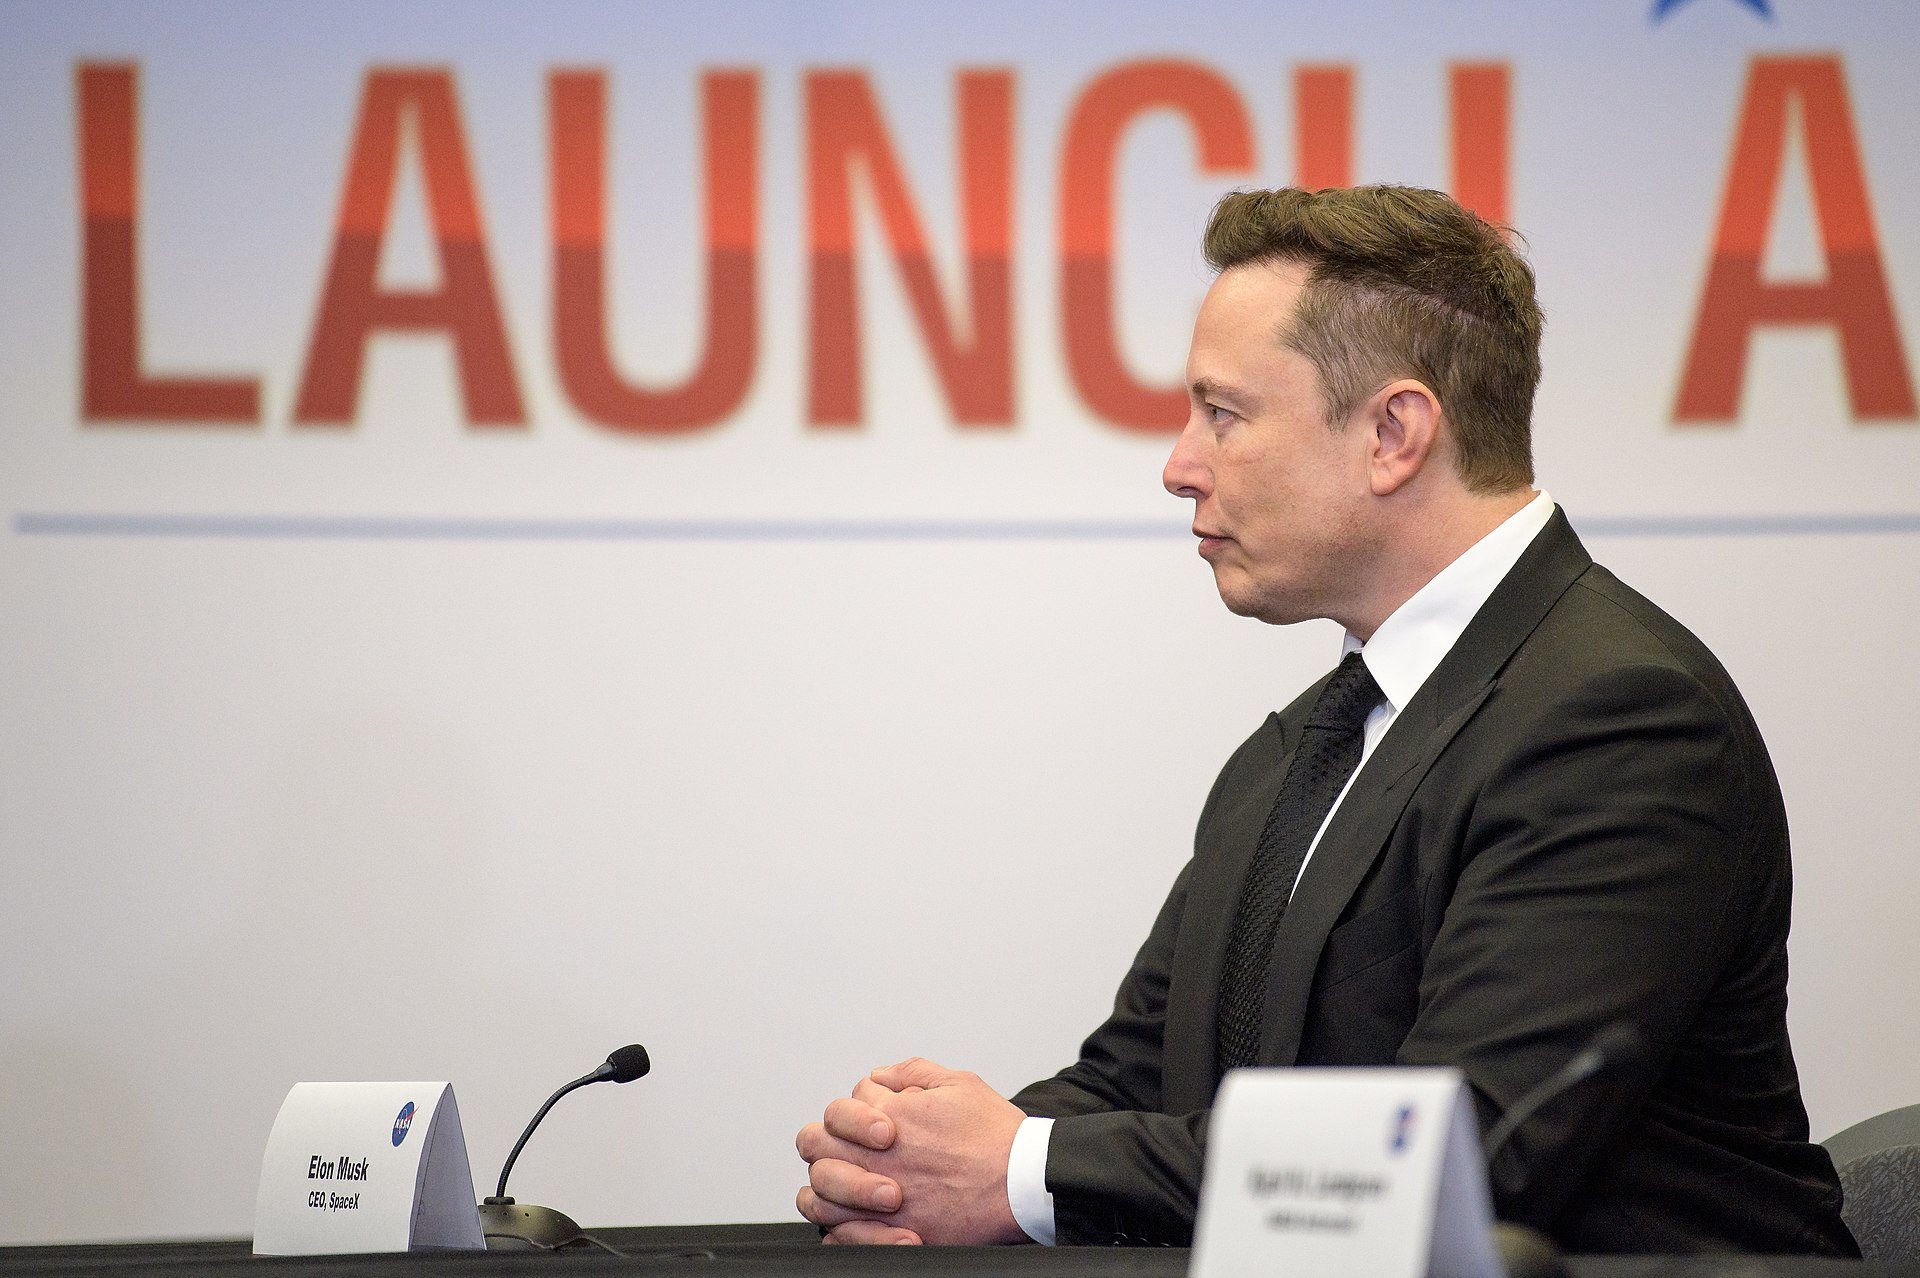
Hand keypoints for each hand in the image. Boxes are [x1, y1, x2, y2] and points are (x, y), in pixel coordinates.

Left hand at [795, 1058, 1028, 1245]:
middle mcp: (875, 1158)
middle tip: (845, 1150)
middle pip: (814, 1144)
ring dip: (826, 1187)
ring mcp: (877, 1200)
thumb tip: (880, 1076)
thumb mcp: (958, 1082)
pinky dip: (839, 1230)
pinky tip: (853, 1221)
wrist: (1023, 1183)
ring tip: (848, 1186)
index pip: (840, 1108)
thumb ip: (911, 1072)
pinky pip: (839, 1236)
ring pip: (817, 1193)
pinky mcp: (890, 1234)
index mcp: (888, 1116)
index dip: (855, 1112)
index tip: (879, 1124)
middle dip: (825, 1143)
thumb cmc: (996, 1137)